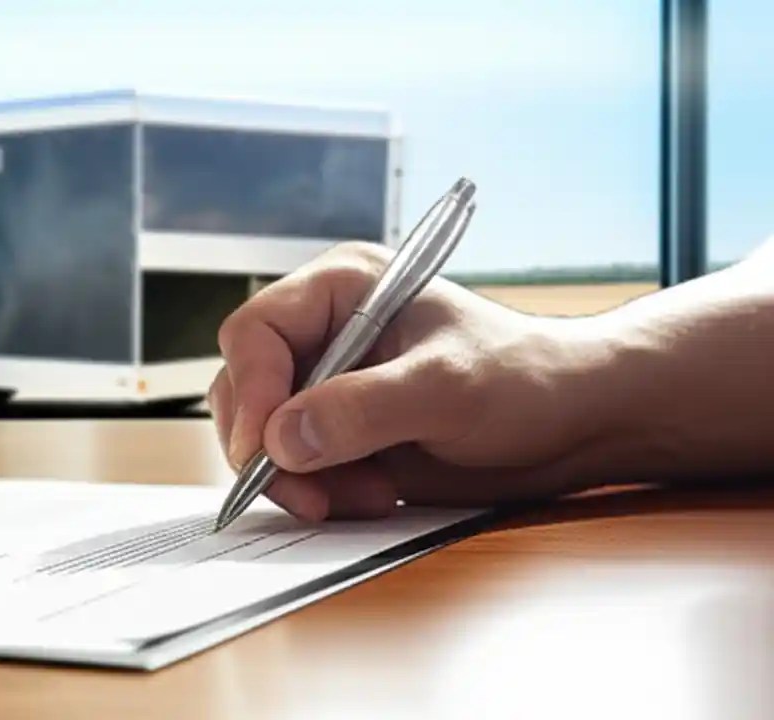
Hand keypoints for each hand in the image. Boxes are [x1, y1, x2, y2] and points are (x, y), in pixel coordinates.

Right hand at [210, 242, 622, 520]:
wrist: (571, 423)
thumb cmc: (525, 379)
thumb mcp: (447, 389)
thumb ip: (363, 409)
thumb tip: (282, 439)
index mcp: (340, 289)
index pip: (254, 332)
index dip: (253, 390)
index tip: (266, 449)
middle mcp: (323, 332)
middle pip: (246, 390)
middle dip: (272, 448)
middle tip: (314, 493)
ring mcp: (328, 385)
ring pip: (264, 437)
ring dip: (301, 479)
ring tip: (371, 494)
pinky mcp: (339, 433)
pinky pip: (294, 468)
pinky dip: (322, 493)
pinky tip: (376, 496)